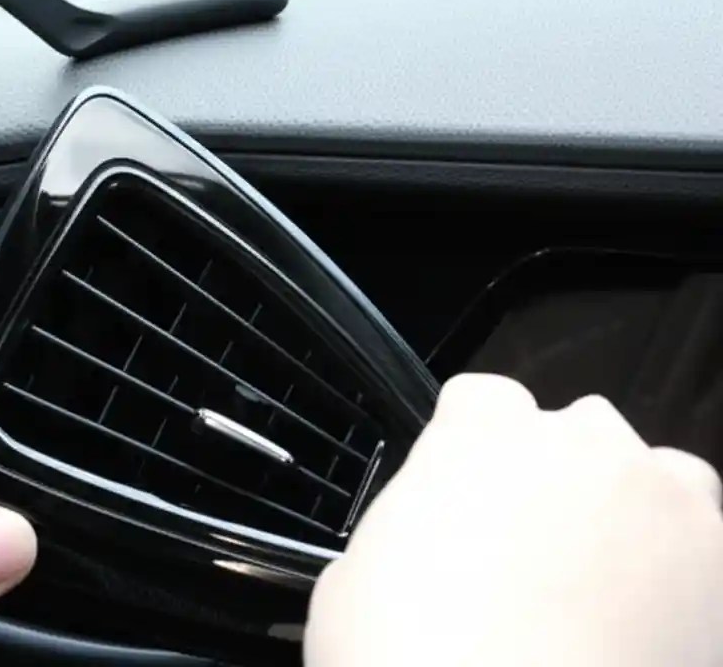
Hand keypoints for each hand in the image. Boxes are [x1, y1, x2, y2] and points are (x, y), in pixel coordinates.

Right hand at [306, 374, 722, 666]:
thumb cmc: (403, 657)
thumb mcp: (352, 579)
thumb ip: (407, 529)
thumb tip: (424, 543)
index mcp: (479, 436)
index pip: (483, 398)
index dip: (471, 446)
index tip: (463, 493)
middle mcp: (578, 447)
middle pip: (576, 429)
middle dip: (556, 477)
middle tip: (527, 552)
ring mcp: (660, 502)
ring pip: (660, 475)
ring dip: (633, 508)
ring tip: (602, 580)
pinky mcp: (719, 567)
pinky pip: (710, 545)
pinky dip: (684, 574)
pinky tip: (644, 625)